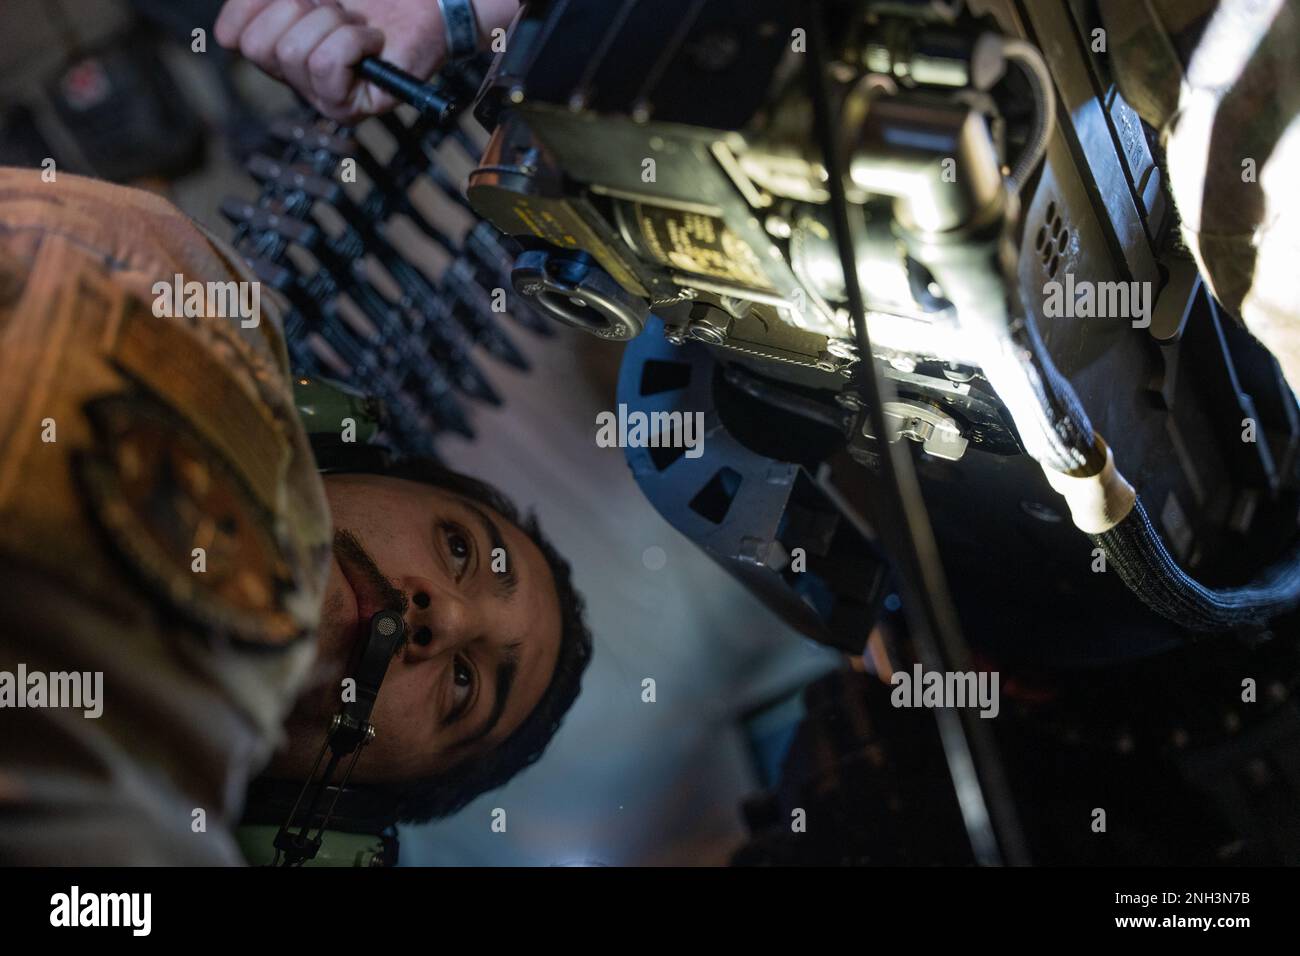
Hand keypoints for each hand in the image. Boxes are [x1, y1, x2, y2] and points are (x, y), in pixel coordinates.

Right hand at [215, 0, 447, 122]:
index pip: (234, 35)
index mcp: (276, 44)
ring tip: (356, 25)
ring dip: (331, 23)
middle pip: (259, 47)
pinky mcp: (351, 108)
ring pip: (292, 55)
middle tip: (333, 8)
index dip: (254, 3)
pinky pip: (326, 65)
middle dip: (297, 10)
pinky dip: (352, 40)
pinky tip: (372, 42)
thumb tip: (227, 32)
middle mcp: (294, 77)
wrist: (424, 5)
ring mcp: (322, 97)